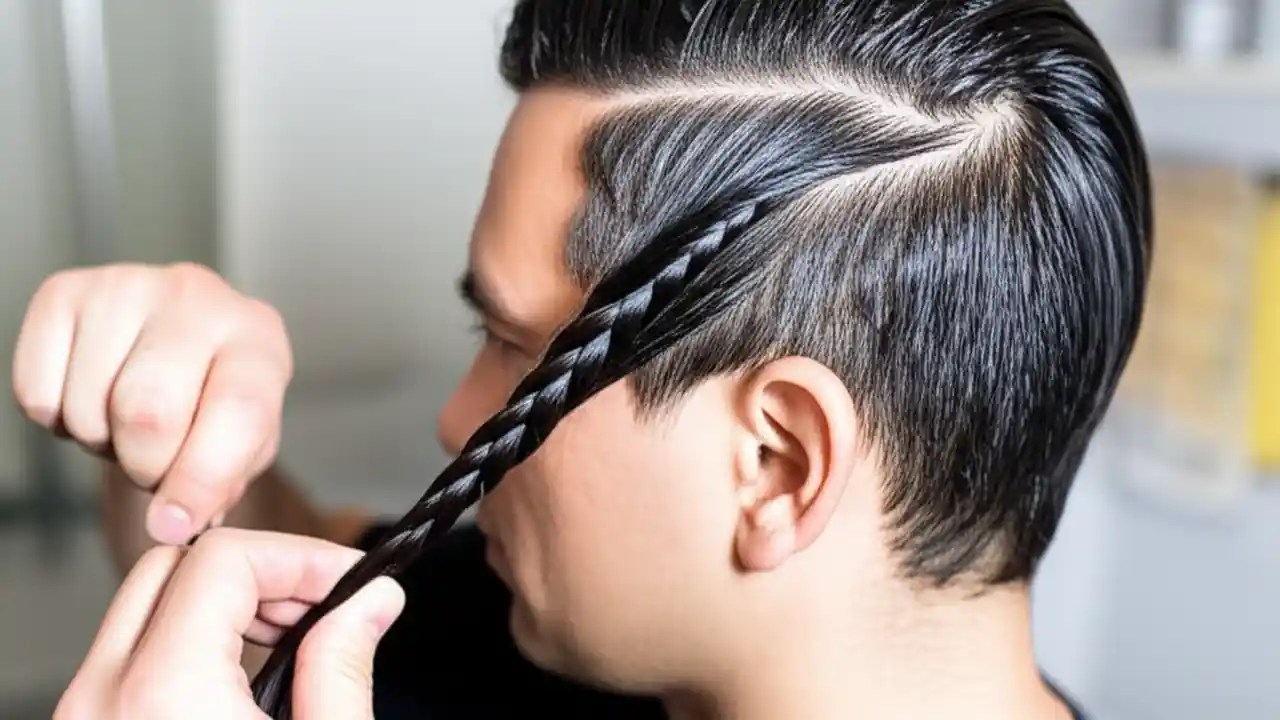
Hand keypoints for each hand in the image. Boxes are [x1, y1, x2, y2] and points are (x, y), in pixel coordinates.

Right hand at [11, 263, 292, 544]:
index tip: (173, 525)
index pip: (237, 411)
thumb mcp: (246, 442)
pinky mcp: (64, 290)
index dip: (202, 479)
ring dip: (101, 442)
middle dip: (144, 466)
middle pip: (148, 412)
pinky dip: (56, 420)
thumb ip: (221, 483)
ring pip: (88, 406)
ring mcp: (127, 285)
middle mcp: (196, 296)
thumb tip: (173, 520)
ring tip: (127, 423)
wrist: (180, 344)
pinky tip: (92, 398)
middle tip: (154, 465)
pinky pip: (37, 392)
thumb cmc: (218, 397)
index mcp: (257, 337)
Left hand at [54, 528, 404, 719]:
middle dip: (259, 570)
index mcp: (164, 696)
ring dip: (224, 601)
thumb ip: (344, 667)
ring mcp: (85, 719)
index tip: (350, 584)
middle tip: (324, 606)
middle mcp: (102, 700)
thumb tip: (373, 598)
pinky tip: (249, 674)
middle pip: (172, 565)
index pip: (223, 558)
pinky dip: (191, 641)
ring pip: (145, 604)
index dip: (300, 557)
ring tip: (294, 643)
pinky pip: (130, 653)